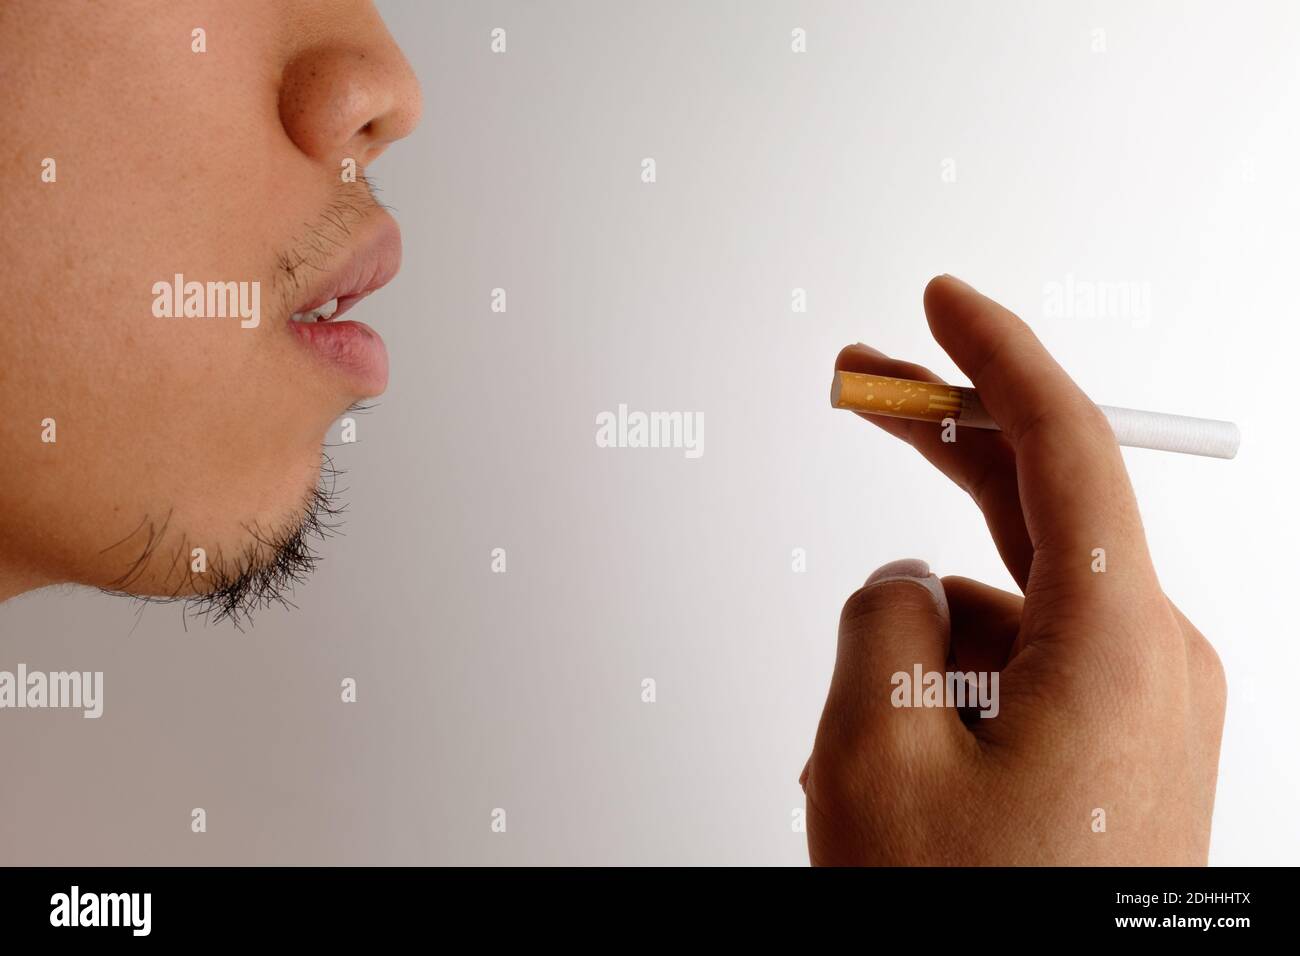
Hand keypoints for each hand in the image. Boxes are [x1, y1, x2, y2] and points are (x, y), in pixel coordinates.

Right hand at [803, 275, 1225, 865]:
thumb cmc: (975, 914)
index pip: (1062, 443)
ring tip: (855, 750)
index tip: (943, 298)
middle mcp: (1154, 659)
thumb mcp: (877, 756)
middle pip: (1039, 505)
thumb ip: (878, 620)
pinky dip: (948, 685)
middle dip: (941, 445)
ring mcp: (1146, 706)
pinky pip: (1021, 668)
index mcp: (1119, 642)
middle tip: (860, 385)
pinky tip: (896, 765)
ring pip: (1006, 610)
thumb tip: (901, 582)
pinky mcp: (1124, 745)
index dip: (994, 354)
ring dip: (919, 641)